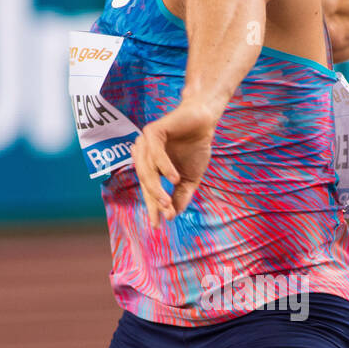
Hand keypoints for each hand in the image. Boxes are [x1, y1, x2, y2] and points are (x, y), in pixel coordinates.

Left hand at [130, 100, 215, 227]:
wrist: (204, 122)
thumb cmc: (196, 148)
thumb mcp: (190, 179)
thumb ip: (181, 195)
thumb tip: (173, 215)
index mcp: (150, 166)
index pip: (148, 190)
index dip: (153, 208)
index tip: (157, 225)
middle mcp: (144, 154)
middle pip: (145, 182)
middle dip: (154, 200)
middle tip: (164, 213)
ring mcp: (145, 142)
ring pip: (146, 170)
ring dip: (157, 188)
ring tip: (167, 202)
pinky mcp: (152, 131)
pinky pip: (155, 153)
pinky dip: (164, 167)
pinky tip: (174, 178)